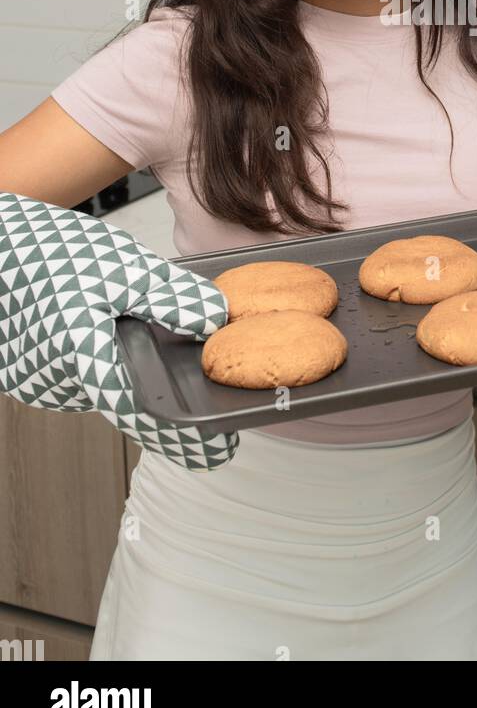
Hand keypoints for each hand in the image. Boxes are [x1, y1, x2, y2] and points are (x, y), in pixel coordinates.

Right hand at [0, 192, 238, 469]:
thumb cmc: (52, 254)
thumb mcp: (126, 268)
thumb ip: (172, 299)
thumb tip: (214, 323)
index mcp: (82, 359)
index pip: (140, 415)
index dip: (180, 437)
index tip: (217, 453)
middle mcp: (56, 384)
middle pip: (121, 393)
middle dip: (146, 372)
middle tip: (153, 333)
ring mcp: (38, 382)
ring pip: (97, 381)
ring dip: (113, 356)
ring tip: (103, 309)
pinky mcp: (27, 373)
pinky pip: (74, 371)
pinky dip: (89, 350)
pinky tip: (84, 315)